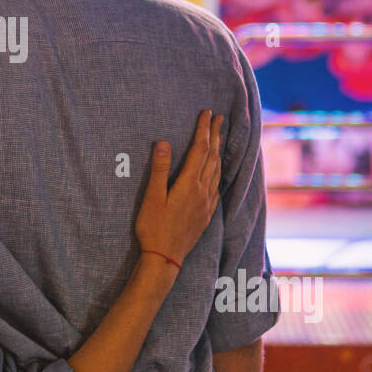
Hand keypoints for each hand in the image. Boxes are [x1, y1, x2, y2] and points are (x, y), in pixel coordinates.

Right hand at [134, 110, 222, 269]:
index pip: (199, 150)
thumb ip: (159, 169)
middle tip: (219, 118)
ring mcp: (207, 203)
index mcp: (189, 184)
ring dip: (219, 151)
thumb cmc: (154, 227)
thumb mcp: (152, 197)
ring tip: (220, 137)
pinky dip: (218, 170)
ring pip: (217, 170)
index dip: (203, 129)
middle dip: (215, 135)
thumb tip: (164, 143)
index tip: (207, 113)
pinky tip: (216, 171)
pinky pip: (217, 185)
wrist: (165, 258)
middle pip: (212, 157)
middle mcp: (203, 191)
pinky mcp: (206, 214)